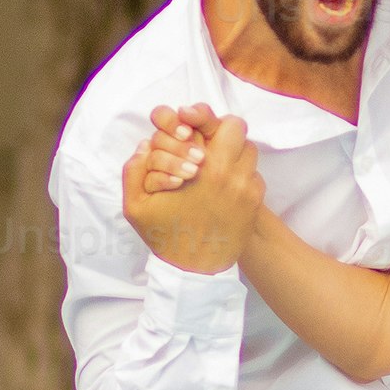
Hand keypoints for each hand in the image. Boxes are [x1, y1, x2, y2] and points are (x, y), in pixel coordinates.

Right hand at [123, 102, 263, 274]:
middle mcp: (233, 175)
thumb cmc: (166, 237)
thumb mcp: (137, 207)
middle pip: (239, 131)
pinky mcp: (255, 203)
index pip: (223, 123)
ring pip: (248, 152)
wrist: (195, 272)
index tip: (190, 127)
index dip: (204, 117)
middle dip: (220, 133)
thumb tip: (146, 145)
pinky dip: (238, 176)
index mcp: (206, 169)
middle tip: (204, 145)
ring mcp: (248, 189)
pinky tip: (221, 188)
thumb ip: (134, 170)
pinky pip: (252, 176)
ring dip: (231, 154)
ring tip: (212, 167)